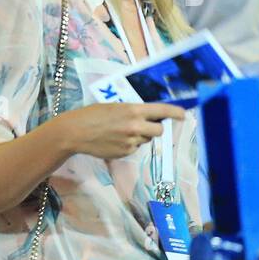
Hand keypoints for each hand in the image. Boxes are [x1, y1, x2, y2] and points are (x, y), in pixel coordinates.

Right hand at [57, 103, 185, 159]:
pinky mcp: (125, 153)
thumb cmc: (92, 114)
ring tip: (119, 132)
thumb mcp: (115, 107)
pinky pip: (134, 148)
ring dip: (139, 136)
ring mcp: (131, 141)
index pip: (163, 111)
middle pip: (159, 131)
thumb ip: (133, 111)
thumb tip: (149, 116)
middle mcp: (136, 126)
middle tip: (144, 126)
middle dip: (154, 128)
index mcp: (134, 110)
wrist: (75, 132)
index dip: (176, 113)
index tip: (183, 115)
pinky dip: (127, 145)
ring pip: (145, 140)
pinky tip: (113, 140)